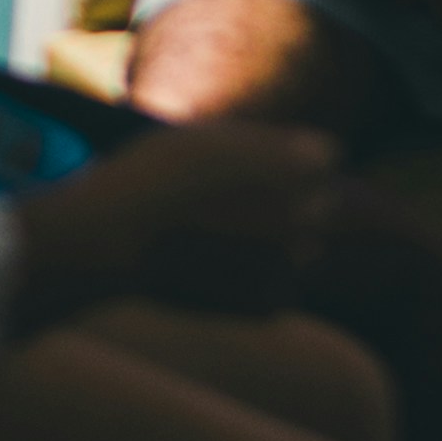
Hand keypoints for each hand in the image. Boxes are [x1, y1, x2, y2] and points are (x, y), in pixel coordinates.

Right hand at [26, 116, 336, 322]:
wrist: (116, 233)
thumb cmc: (157, 172)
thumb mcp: (217, 136)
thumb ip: (268, 148)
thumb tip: (299, 160)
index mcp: (307, 162)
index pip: (325, 158)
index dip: (289, 162)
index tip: (254, 170)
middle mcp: (314, 212)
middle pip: (319, 206)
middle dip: (289, 205)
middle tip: (231, 208)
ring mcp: (295, 262)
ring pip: (299, 250)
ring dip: (273, 246)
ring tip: (217, 241)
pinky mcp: (271, 303)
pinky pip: (276, 289)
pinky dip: (253, 283)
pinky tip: (212, 269)